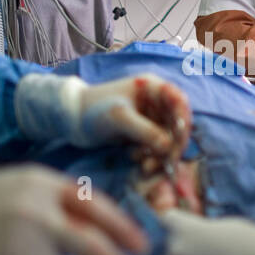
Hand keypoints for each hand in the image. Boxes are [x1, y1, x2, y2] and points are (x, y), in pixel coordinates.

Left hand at [16, 72, 191, 156]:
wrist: (71, 119)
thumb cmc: (93, 109)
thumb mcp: (120, 118)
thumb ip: (146, 131)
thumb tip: (169, 147)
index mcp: (152, 88)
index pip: (179, 102)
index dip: (183, 121)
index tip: (178, 141)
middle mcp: (156, 102)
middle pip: (177, 124)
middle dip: (172, 145)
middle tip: (166, 164)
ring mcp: (150, 119)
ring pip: (168, 139)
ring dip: (161, 155)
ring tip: (145, 166)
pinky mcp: (143, 134)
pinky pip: (156, 147)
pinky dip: (151, 157)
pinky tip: (137, 160)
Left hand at [159, 210, 254, 254]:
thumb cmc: (251, 243)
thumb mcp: (220, 225)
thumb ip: (198, 229)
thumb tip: (187, 235)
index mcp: (183, 228)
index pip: (167, 219)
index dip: (180, 222)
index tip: (191, 226)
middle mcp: (174, 251)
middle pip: (168, 243)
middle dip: (182, 244)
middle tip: (206, 250)